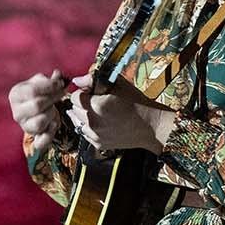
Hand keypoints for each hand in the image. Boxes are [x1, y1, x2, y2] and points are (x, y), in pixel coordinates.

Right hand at [9, 69, 69, 152]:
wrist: (40, 110)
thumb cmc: (42, 93)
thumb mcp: (44, 82)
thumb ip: (52, 79)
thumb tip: (58, 75)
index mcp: (16, 95)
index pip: (32, 91)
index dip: (50, 87)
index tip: (60, 84)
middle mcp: (17, 112)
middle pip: (36, 105)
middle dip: (52, 99)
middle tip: (60, 95)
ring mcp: (24, 127)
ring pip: (38, 123)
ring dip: (51, 114)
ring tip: (53, 109)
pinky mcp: (34, 139)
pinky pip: (40, 142)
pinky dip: (50, 134)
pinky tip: (54, 123)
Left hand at [64, 73, 178, 154]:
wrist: (151, 126)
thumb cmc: (137, 102)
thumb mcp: (118, 84)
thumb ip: (93, 80)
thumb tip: (76, 80)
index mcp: (96, 105)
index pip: (74, 96)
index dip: (82, 92)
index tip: (90, 92)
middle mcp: (92, 122)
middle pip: (74, 109)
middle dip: (81, 103)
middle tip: (95, 101)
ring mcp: (94, 135)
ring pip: (76, 122)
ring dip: (82, 116)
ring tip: (96, 112)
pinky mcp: (98, 144)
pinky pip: (83, 133)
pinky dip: (88, 127)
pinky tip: (99, 122)